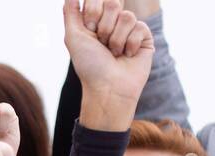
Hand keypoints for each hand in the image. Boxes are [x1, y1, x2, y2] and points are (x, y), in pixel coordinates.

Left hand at [65, 0, 153, 118]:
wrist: (108, 88)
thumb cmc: (89, 65)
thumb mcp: (73, 37)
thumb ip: (71, 12)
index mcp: (95, 21)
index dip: (93, 11)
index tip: (89, 28)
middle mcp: (112, 23)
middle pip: (113, 3)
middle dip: (103, 26)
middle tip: (100, 43)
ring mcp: (129, 29)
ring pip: (126, 15)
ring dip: (115, 39)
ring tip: (113, 53)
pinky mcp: (144, 36)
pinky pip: (139, 27)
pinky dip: (129, 44)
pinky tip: (126, 56)